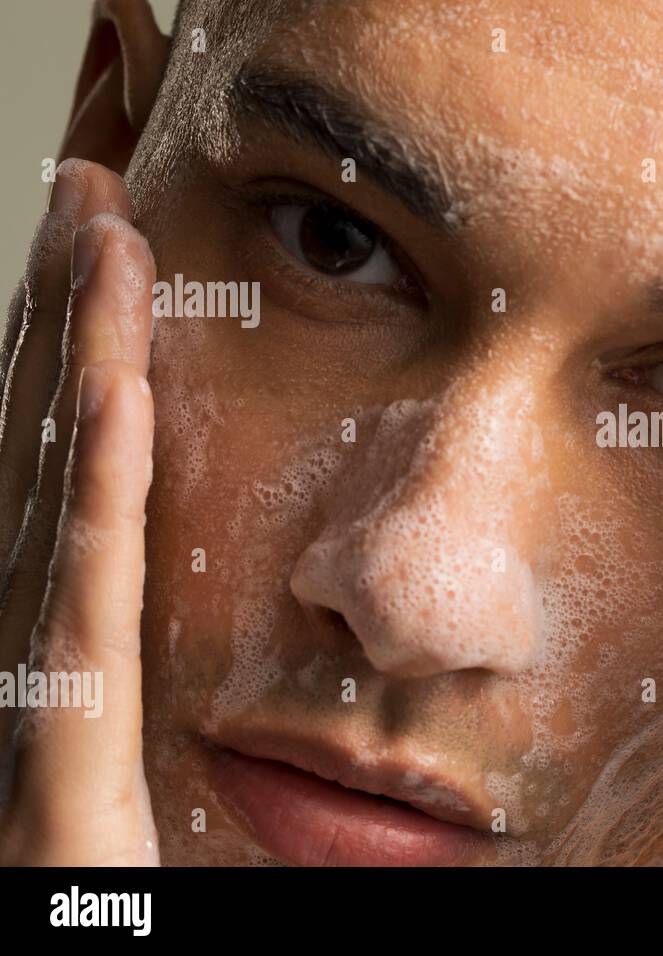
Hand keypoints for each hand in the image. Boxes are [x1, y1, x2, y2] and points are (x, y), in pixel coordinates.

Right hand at [0, 159, 159, 864]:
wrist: (73, 946)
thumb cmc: (113, 885)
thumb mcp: (132, 759)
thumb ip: (138, 664)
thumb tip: (176, 568)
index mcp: (51, 641)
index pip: (67, 470)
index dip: (73, 355)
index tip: (105, 249)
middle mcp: (21, 639)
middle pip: (46, 451)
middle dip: (61, 317)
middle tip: (91, 193)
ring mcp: (24, 686)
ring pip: (59, 493)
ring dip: (78, 358)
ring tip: (104, 238)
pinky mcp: (55, 747)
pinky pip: (83, 595)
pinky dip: (100, 489)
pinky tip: (123, 393)